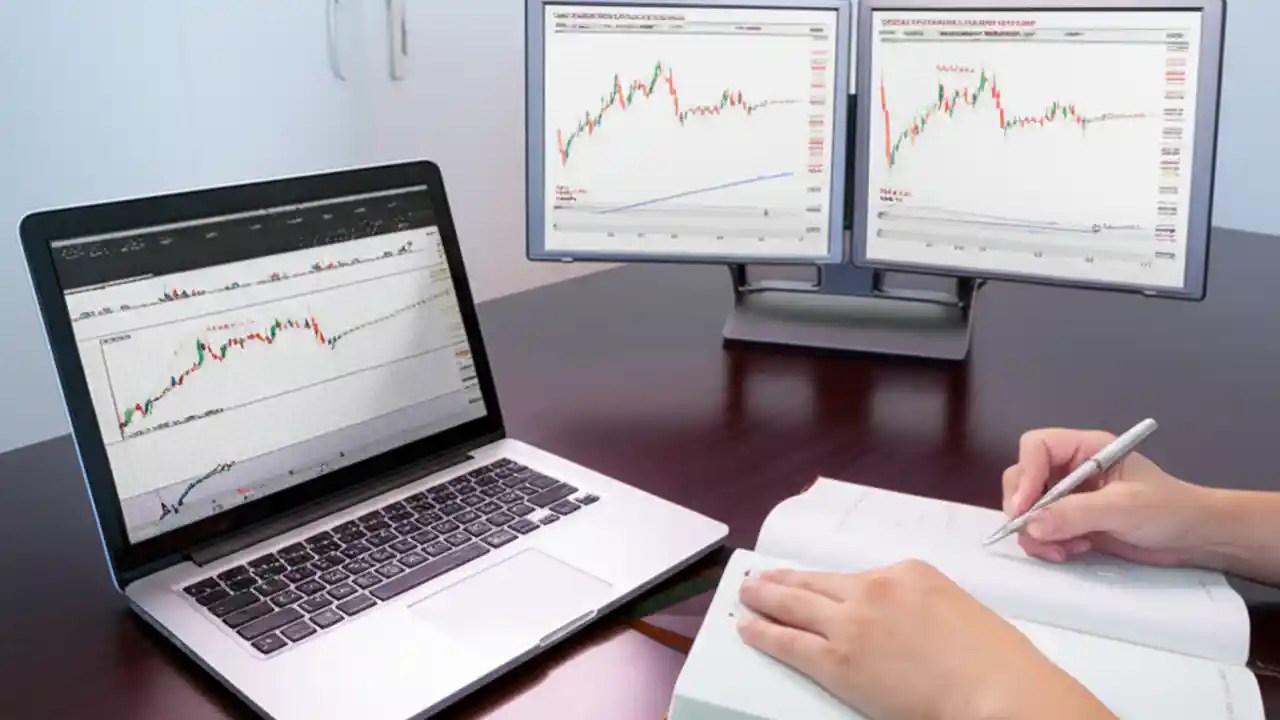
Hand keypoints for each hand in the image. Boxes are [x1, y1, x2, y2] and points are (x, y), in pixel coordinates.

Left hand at [736, 561, 1111, 719]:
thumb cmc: (994, 661)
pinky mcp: (837, 661)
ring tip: (747, 596)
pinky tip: (749, 628)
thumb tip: (897, 625)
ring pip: (794, 605)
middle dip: (785, 581)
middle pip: (817, 583)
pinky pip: (788, 641)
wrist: (996, 691)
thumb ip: (918, 608)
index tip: (813, 583)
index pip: (856, 579)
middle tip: (762, 578)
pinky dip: (764, 633)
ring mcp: (852, 623)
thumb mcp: (956, 610)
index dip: (827, 583)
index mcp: (908, 572)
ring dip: (765, 599)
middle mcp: (874, 589)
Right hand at [1003, 428, 1211, 565]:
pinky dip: (1047, 544)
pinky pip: (1040, 530)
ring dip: (1036, 532)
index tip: (1024, 508)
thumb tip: (1031, 526)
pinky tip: (1072, 552)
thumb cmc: (1169, 510)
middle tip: (1034, 535)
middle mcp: (1071, 468)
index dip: (1026, 473)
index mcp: (1086, 449)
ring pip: (1027, 507)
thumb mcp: (1125, 508)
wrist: (1195, 539)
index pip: (1037, 447)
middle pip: (1023, 477)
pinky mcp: (1071, 522)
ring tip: (1062, 550)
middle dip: (1024, 508)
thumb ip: (1077, 513)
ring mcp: (1069, 497)